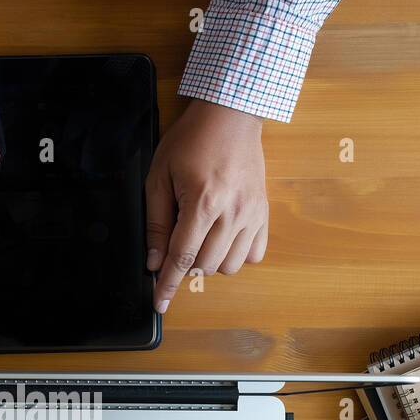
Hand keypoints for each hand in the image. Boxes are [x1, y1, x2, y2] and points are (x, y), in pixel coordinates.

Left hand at [145, 99, 268, 312]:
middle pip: (205, 266)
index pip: (182, 257)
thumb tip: (155, 262)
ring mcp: (252, 213)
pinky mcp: (264, 212)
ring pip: (230, 266)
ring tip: (200, 238)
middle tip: (177, 242)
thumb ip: (157, 222)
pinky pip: (254, 255)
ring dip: (210, 262)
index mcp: (203, 202)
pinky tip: (223, 238)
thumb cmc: (191, 141)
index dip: (168, 285)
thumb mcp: (160, 176)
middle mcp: (232, 212)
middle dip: (186, 265)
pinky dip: (236, 255)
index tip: (160, 303)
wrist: (230, 115)